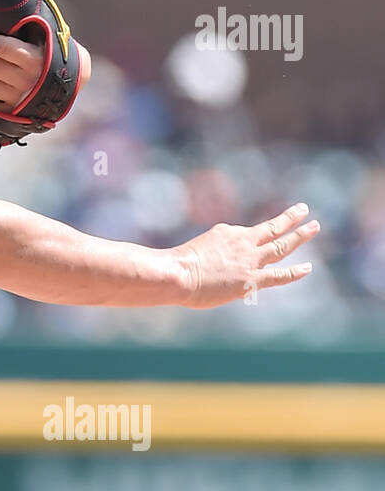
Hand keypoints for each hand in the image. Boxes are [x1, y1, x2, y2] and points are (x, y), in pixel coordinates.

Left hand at [0, 33, 91, 110]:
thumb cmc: (54, 53)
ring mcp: (18, 97)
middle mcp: (25, 80)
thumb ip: (28, 27)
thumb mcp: (46, 38)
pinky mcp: (12, 110)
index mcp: (33, 59)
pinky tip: (2, 83)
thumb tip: (5, 8)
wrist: (72, 81)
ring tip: (0, 69)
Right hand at [175, 203, 319, 308]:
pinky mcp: (252, 280)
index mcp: (226, 233)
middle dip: (289, 219)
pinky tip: (308, 268)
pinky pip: (279, 275)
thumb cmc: (176, 266)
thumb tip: (208, 270)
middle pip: (272, 228)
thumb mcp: (193, 253)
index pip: (245, 236)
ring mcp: (250, 260)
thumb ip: (208, 258)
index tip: (251, 243)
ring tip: (314, 226)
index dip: (250, 241)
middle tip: (303, 210)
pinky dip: (295, 272)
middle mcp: (242, 242)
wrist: (177, 273)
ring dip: (300, 236)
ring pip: (281, 246)